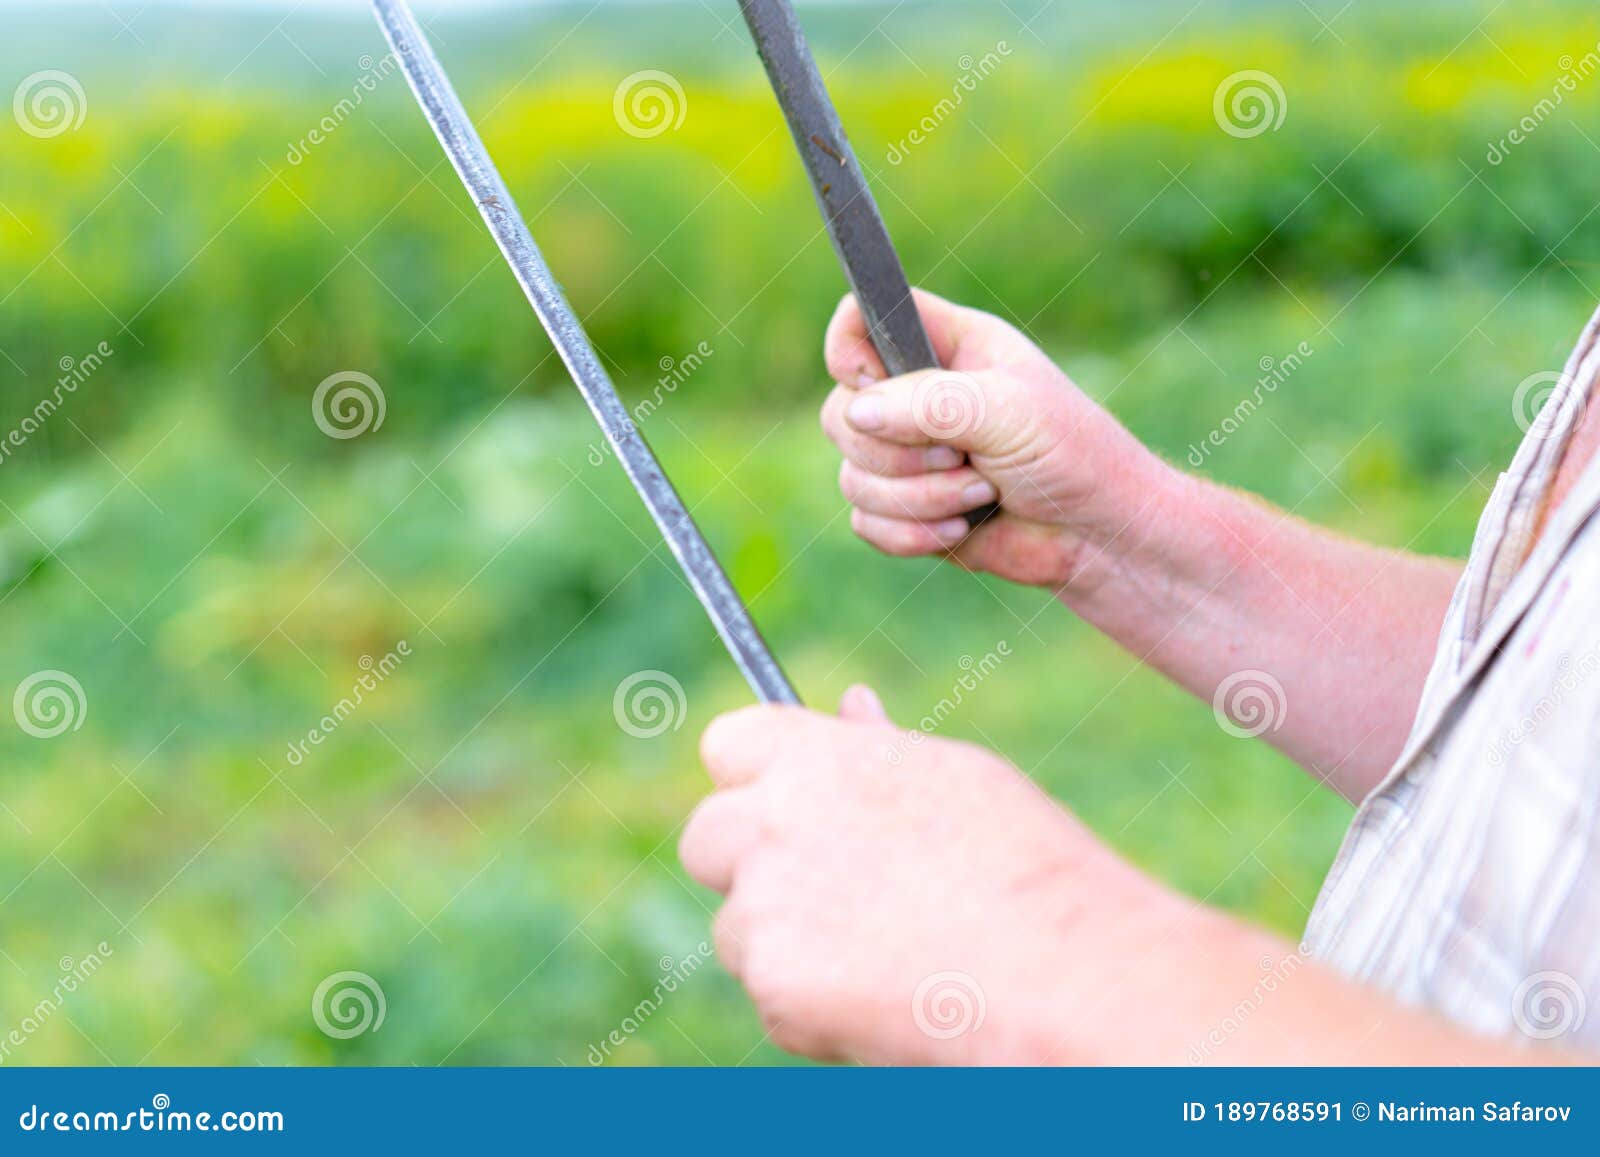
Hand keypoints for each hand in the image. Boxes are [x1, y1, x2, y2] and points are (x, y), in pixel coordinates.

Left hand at [678, 686, 1170, 1064]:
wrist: (1056, 972)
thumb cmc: (1024, 869)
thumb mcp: (955, 779)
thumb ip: (878, 749)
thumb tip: (850, 705)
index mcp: (817, 755)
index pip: (728, 742)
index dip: (752, 779)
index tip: (780, 807)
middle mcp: (774, 818)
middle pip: (706, 837)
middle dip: (745, 867)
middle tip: (825, 897)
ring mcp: (765, 902)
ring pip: (735, 928)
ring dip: (782, 946)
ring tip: (886, 957)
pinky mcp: (773, 981)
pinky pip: (769, 999)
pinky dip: (810, 1011)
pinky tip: (886, 1002)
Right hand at [821, 289, 1171, 590]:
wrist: (1098, 536)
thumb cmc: (1071, 454)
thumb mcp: (1008, 410)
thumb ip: (929, 401)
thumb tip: (856, 412)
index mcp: (947, 346)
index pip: (863, 318)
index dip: (848, 349)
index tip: (872, 383)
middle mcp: (918, 396)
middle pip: (842, 411)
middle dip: (896, 451)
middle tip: (961, 457)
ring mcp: (909, 456)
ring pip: (853, 475)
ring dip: (918, 498)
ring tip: (980, 496)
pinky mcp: (908, 510)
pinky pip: (866, 521)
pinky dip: (910, 533)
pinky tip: (962, 531)